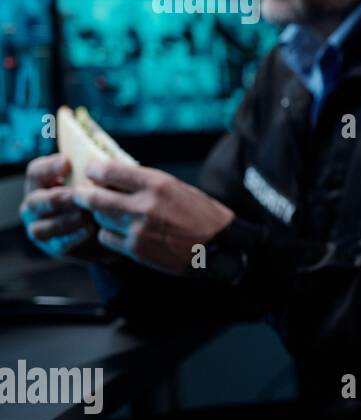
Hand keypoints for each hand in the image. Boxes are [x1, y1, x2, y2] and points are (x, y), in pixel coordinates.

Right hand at [19, 153, 112, 261]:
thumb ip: (95, 173)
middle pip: (36, 200)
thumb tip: (108, 160)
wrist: (107, 230)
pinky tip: (89, 230)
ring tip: (87, 215)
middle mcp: (34, 204)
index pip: (35, 171)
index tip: (69, 163)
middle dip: (57, 198)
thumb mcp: (97, 182)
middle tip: (77, 195)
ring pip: (44, 225)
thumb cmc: (100, 197)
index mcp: (42, 183)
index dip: (49, 167)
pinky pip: (57, 243)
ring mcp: (40, 227)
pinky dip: (72, 237)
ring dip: (65, 220)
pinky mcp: (51, 246)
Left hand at [71, 160, 235, 275]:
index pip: (107, 170)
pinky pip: (107, 238)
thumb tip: (114, 177)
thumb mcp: (177, 188)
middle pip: (93, 197)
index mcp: (157, 184)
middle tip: (81, 192)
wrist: (220, 248)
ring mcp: (137, 230)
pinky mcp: (136, 250)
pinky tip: (122, 230)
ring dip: (100, 213)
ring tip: (110, 211)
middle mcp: (144, 206)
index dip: (93, 169)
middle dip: (83, 194)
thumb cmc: (202, 215)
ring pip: (99, 218)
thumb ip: (146, 183)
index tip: (92, 170)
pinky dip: (110, 233)